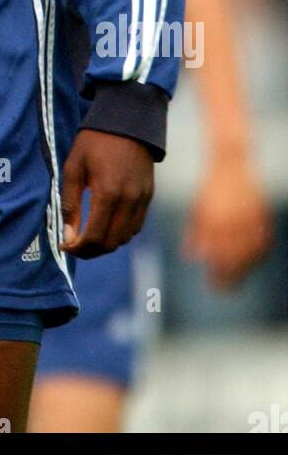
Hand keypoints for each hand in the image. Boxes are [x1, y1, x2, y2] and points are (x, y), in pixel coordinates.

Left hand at [60, 129, 153, 257]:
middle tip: (75, 245)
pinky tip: (107, 224)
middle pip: (112, 242)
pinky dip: (121, 232)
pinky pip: (136, 225)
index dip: (78, 248)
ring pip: (126, 237)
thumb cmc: (94, 141)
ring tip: (89, 236)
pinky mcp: (149, 196)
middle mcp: (129, 201)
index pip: (95, 236)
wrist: (127, 119)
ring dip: (107, 243)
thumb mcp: (74, 167)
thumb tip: (68, 234)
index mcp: (108, 193)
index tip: (65, 245)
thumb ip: (70, 202)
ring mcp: (142, 199)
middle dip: (91, 250)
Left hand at [182, 158, 273, 289]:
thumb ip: (195, 233)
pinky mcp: (261, 215)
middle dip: (228, 278)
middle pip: (233, 260)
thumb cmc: (211, 188)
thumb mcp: (199, 209)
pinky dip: (258, 254)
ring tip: (237, 278)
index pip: (216, 257)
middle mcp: (232, 222)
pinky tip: (252, 262)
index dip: (216, 275)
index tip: (213, 286)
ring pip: (250, 254)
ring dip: (244, 269)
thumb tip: (190, 257)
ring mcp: (249, 219)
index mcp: (214, 221)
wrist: (231, 163)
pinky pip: (263, 242)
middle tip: (223, 290)